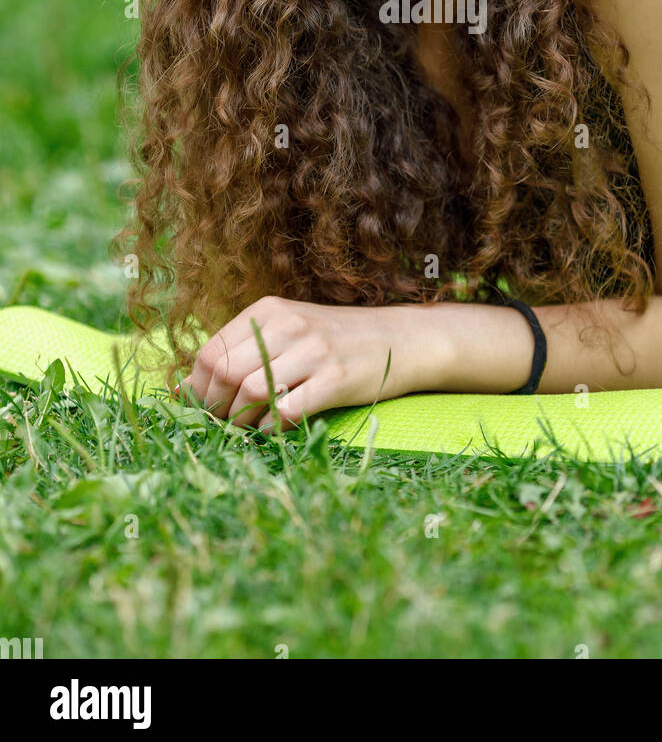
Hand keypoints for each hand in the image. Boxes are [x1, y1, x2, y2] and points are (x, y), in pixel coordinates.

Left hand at [177, 296, 443, 431]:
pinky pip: (287, 409)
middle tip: (220, 425)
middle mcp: (288, 325)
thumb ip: (243, 351)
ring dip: (239, 420)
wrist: (399, 339)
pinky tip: (272, 430)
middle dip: (214, 408)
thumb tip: (183, 386)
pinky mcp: (335, 378)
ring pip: (251, 391)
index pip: (211, 351)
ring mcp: (313, 351)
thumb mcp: (288, 329)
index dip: (196, 388)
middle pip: (225, 373)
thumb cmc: (336, 339)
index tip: (199, 410)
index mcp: (269, 311)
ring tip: (245, 428)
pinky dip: (270, 427)